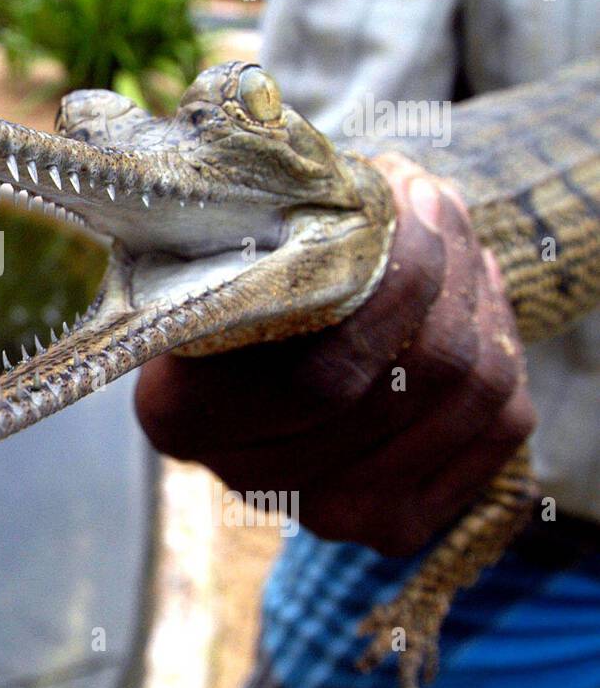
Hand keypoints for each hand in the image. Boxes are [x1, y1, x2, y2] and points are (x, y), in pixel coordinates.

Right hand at [134, 153, 535, 555]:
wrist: (236, 365)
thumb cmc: (221, 279)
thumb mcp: (212, 250)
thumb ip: (262, 227)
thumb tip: (349, 165)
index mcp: (182, 417)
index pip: (318, 377)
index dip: (391, 285)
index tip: (405, 190)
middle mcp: (252, 482)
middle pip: (402, 387)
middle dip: (445, 272)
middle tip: (437, 195)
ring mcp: (327, 514)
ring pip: (465, 402)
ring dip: (479, 298)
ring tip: (456, 235)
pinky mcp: (398, 522)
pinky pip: (499, 428)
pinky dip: (505, 345)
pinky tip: (472, 297)